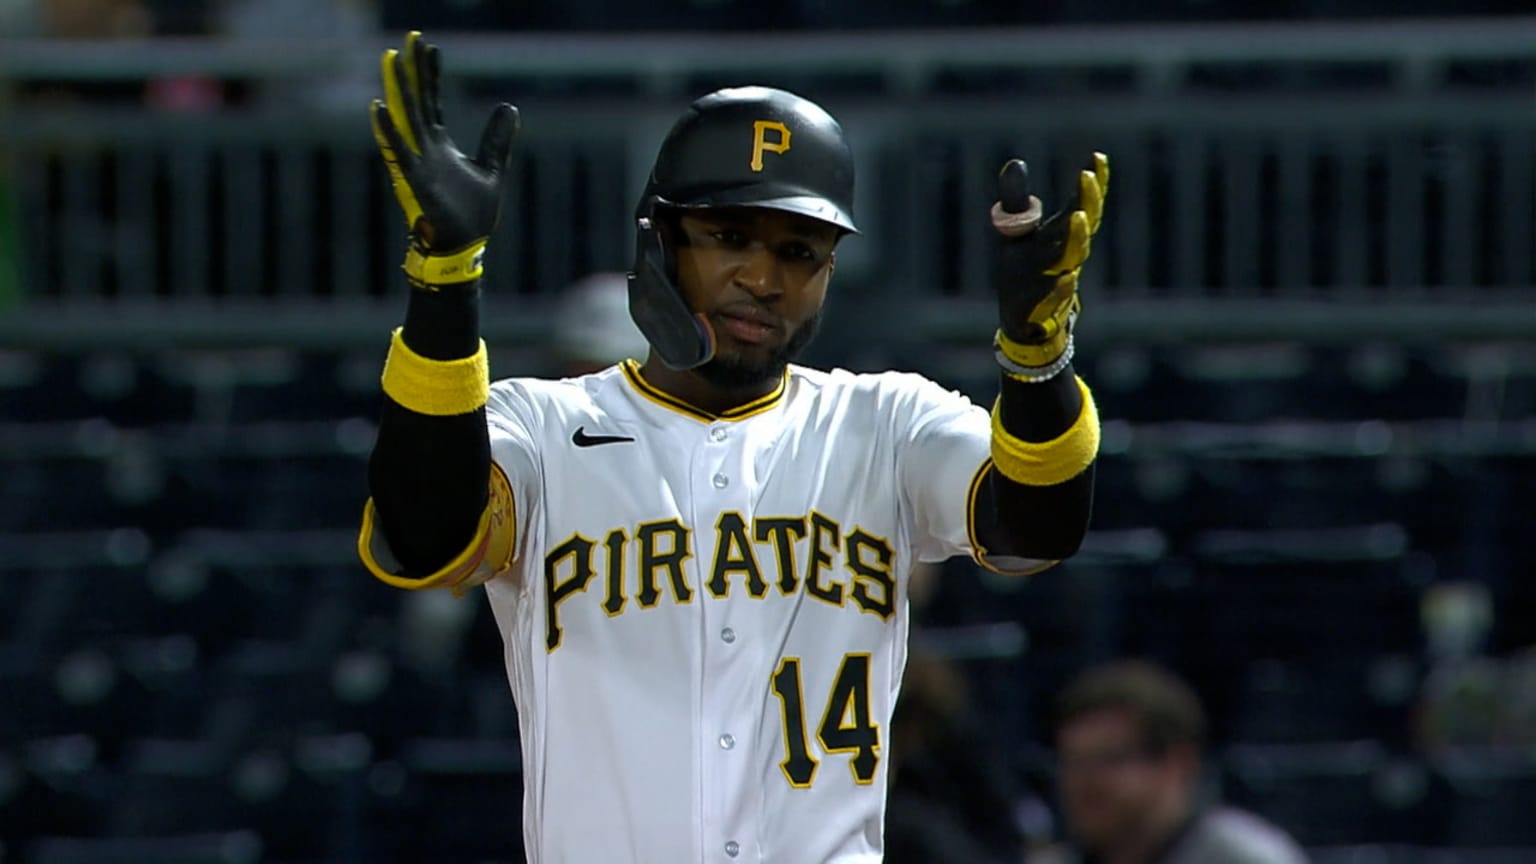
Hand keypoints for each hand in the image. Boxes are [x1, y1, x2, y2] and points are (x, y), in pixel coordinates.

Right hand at [370, 31, 519, 286]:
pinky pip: (399, 151)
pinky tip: (378, 106)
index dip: (431, 74)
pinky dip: (388, 130)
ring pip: (406, 118)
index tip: (428, 46)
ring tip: (389, 58)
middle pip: (417, 100)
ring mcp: (419, 162)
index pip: (433, 101)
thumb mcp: (491, 168)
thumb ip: (497, 138)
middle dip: (413, 70)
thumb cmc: (472, 212)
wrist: (464, 245)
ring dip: (398, 88)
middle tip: (409, 37)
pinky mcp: (416, 179)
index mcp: (440, 145)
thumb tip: (509, 105)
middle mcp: (426, 148)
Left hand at [992, 152, 1108, 378]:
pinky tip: (1065, 279)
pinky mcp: (1044, 307)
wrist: (1026, 323)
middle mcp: (1063, 255)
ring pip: (1071, 257)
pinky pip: (1056, 298)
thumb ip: (1018, 202)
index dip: (1092, 184)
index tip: (1097, 157)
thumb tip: (1016, 163)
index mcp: (1060, 237)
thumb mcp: (1016, 236)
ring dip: (1076, 237)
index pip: (1080, 205)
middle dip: (1086, 201)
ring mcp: (1057, 280)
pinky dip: (1063, 289)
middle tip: (1086, 176)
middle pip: (1080, 226)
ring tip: (1078, 216)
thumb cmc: (1025, 274)